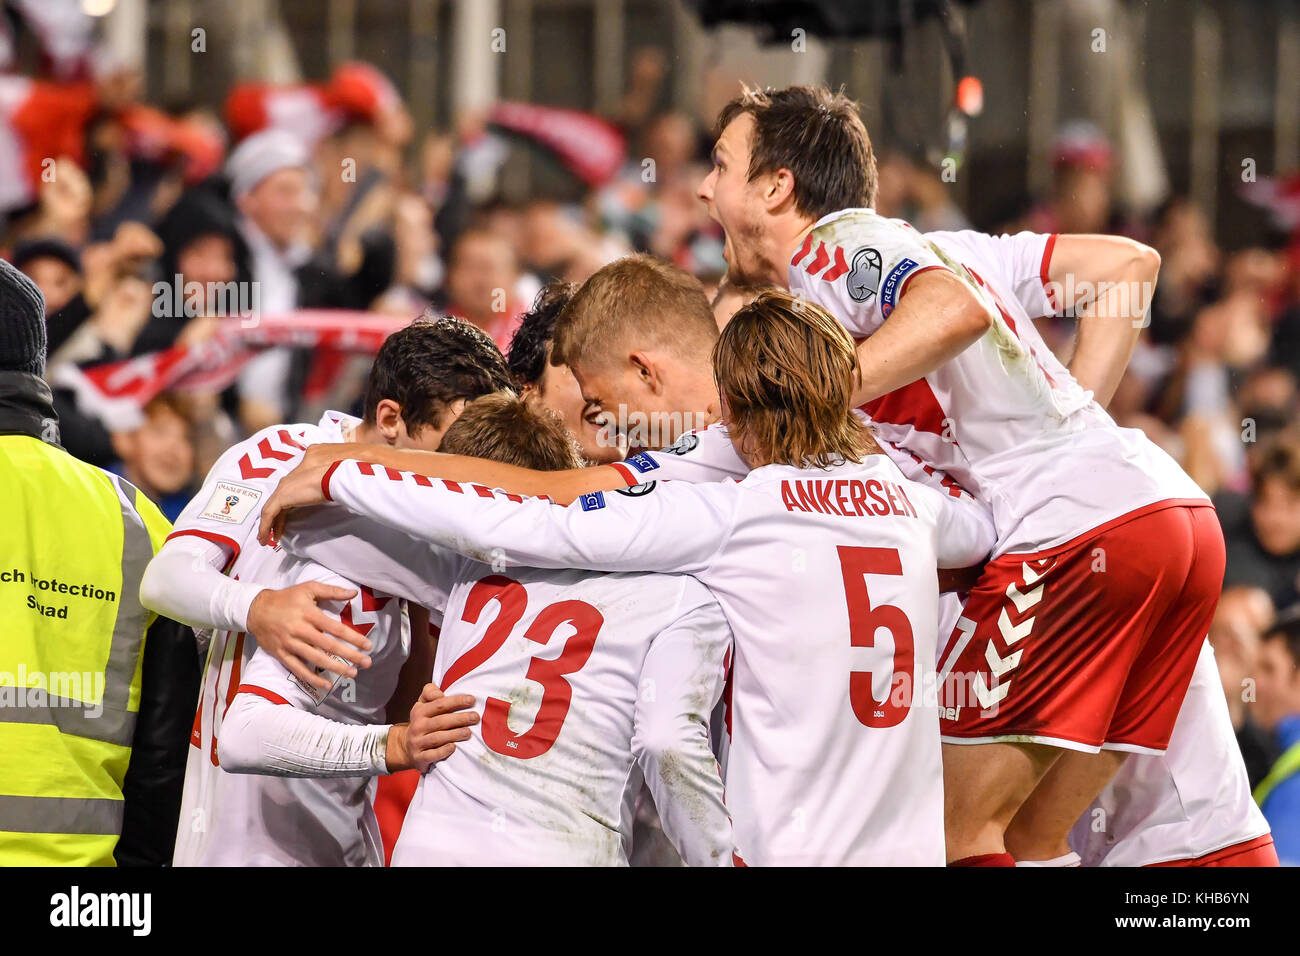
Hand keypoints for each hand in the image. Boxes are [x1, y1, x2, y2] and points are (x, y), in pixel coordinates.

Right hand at [246, 581, 373, 689]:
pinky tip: (327, 684)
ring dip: (335, 668)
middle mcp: (300, 630)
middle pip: (328, 645)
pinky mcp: (281, 654)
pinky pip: (298, 669)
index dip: (353, 638)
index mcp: (309, 614)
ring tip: (352, 673)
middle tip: (367, 663)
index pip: (335, 628)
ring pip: (315, 659)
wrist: (256, 609)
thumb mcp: (308, 588)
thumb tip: (354, 592)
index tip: (368, 645)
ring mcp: (290, 644)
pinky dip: (312, 679)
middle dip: (349, 655)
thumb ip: (332, 591)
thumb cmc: (286, 598)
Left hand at [258, 442, 355, 545]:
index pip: (280, 501)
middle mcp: (283, 485)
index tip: (279, 527)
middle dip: (269, 523)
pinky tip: (266, 536)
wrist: (329, 477)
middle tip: (268, 535)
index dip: (278, 516)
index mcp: (291, 482)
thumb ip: (314, 495)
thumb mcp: (319, 490)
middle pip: (271, 507)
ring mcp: (281, 491)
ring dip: (265, 528)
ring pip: (267, 512)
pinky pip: (268, 515)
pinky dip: (265, 527)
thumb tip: (319, 502)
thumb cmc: (328, 481)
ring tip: (265, 540)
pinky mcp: (281, 498)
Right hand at [406, 683, 478, 771]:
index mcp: (419, 711)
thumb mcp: (422, 704)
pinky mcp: (419, 758)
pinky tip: (453, 747)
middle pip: (441, 721)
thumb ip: (430, 693)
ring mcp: (417, 743)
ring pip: (437, 738)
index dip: (456, 701)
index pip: (440, 704)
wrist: (406, 747)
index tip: (472, 700)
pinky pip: (431, 755)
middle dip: (460, 718)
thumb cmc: (422, 722)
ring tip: (468, 732)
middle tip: (475, 717)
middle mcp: (417, 727)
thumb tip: (440, 693)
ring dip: (454, 734)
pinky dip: (442, 751)